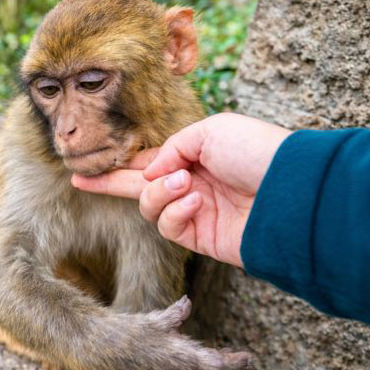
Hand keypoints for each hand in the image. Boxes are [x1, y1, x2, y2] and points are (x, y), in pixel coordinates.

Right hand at [72, 113, 290, 266]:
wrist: (290, 193)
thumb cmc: (257, 152)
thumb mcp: (210, 131)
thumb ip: (172, 148)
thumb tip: (152, 173)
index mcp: (197, 156)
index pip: (151, 162)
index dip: (124, 164)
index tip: (91, 165)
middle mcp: (194, 184)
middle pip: (140, 186)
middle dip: (109, 184)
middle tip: (80, 180)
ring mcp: (196, 212)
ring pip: (149, 207)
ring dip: (159, 194)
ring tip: (186, 184)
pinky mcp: (200, 238)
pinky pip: (167, 227)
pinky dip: (174, 212)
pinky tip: (195, 202)